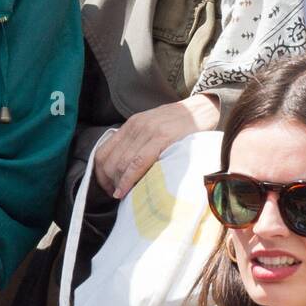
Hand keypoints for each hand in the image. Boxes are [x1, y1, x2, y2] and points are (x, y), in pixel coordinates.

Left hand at [95, 93, 220, 199]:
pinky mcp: (161, 138)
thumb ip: (139, 144)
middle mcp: (136, 126)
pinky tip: (124, 191)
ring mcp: (148, 131)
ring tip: (123, 195)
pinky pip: (137, 163)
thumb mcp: (154, 130)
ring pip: (121, 163)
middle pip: (109, 161)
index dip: (100, 174)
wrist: (205, 110)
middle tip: (116, 195)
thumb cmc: (181, 127)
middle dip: (108, 182)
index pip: (103, 152)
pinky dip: (127, 179)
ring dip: (118, 183)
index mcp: (132, 125)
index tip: (107, 187)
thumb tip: (124, 170)